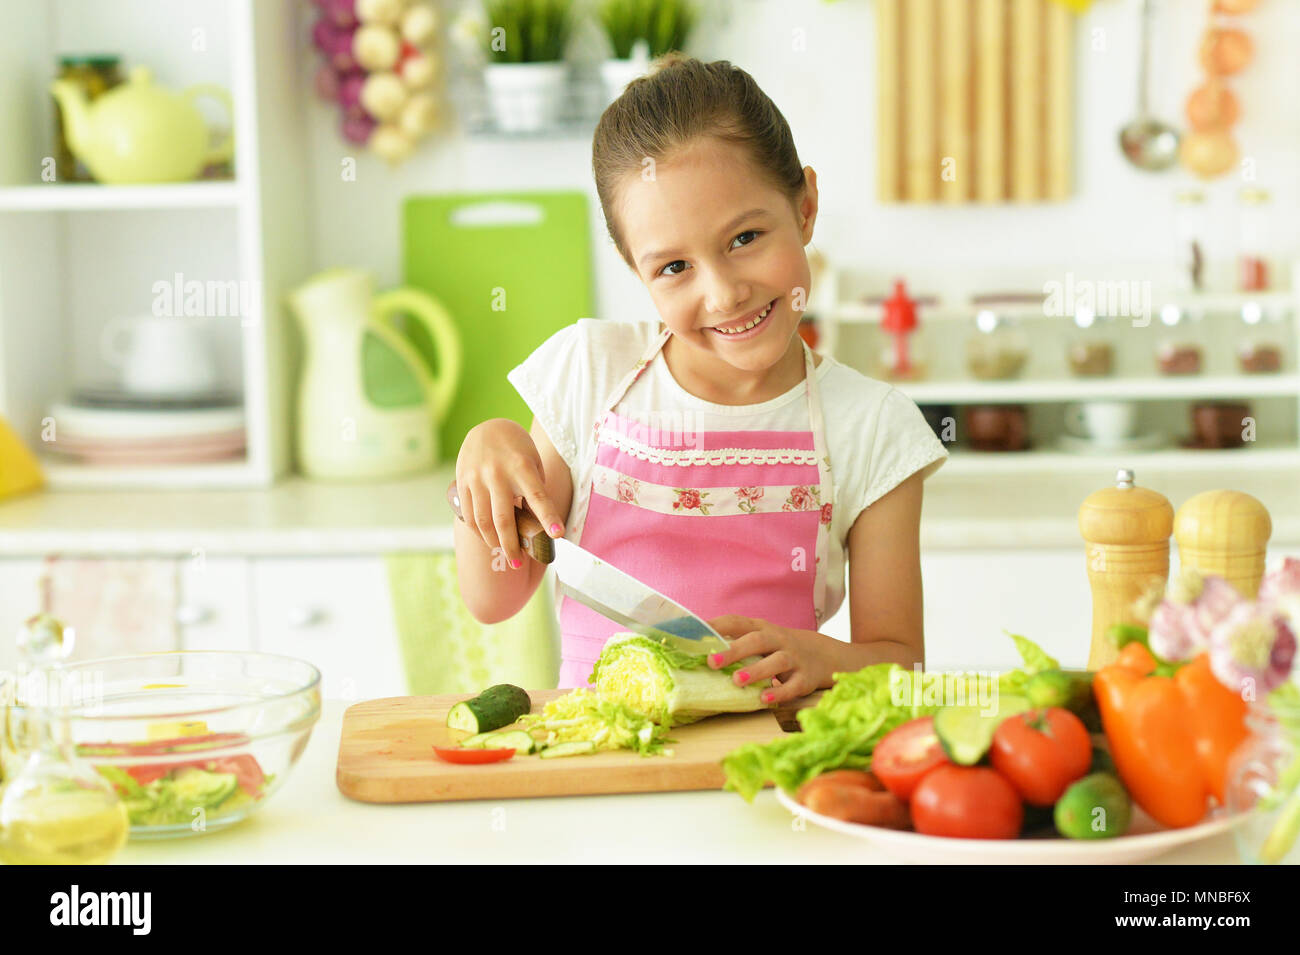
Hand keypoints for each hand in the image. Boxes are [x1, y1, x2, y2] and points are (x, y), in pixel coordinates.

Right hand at [455, 418, 565, 569]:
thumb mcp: (532, 462)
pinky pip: (468, 515)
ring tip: (504, 553)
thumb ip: (533, 490)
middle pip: (504, 518)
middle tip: (518, 564)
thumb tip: (535, 525)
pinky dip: (478, 532)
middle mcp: (498, 473)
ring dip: (493, 542)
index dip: (548, 516)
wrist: (487, 428)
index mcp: (522, 467)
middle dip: (511, 546)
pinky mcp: (462, 482)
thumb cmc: (518, 450)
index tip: (558, 534)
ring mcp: (477, 478)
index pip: (538, 495)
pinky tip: (487, 538)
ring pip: (483, 521)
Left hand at [705, 615, 837, 704]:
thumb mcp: (760, 639)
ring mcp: (794, 659)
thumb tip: (694, 651)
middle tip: (712, 661)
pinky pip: (793, 685)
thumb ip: (734, 642)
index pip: (737, 622)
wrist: (823, 655)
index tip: (696, 632)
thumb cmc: (778, 648)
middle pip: (757, 640)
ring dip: (756, 670)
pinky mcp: (806, 678)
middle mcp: (778, 640)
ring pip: (777, 661)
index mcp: (761, 629)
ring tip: (737, 680)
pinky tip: (765, 699)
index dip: (717, 625)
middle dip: (734, 650)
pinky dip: (780, 692)